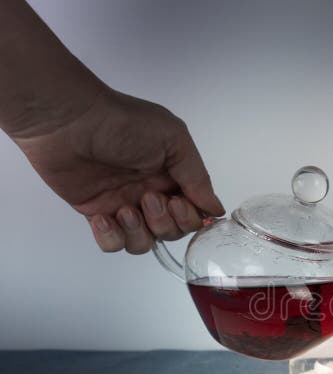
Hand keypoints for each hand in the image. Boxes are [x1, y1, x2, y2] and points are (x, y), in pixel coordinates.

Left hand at [12, 88, 224, 253]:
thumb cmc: (122, 123)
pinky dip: (111, 236)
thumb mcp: (174, 141)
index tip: (178, 202)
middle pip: (172, 232)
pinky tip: (102, 216)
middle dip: (164, 222)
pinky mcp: (96, 214)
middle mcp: (151, 192)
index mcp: (173, 176)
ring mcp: (124, 205)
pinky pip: (113, 244)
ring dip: (138, 232)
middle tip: (147, 197)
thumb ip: (197, 178)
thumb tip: (215, 209)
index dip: (190, 217)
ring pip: (144, 243)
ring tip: (123, 209)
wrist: (67, 121)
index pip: (194, 213)